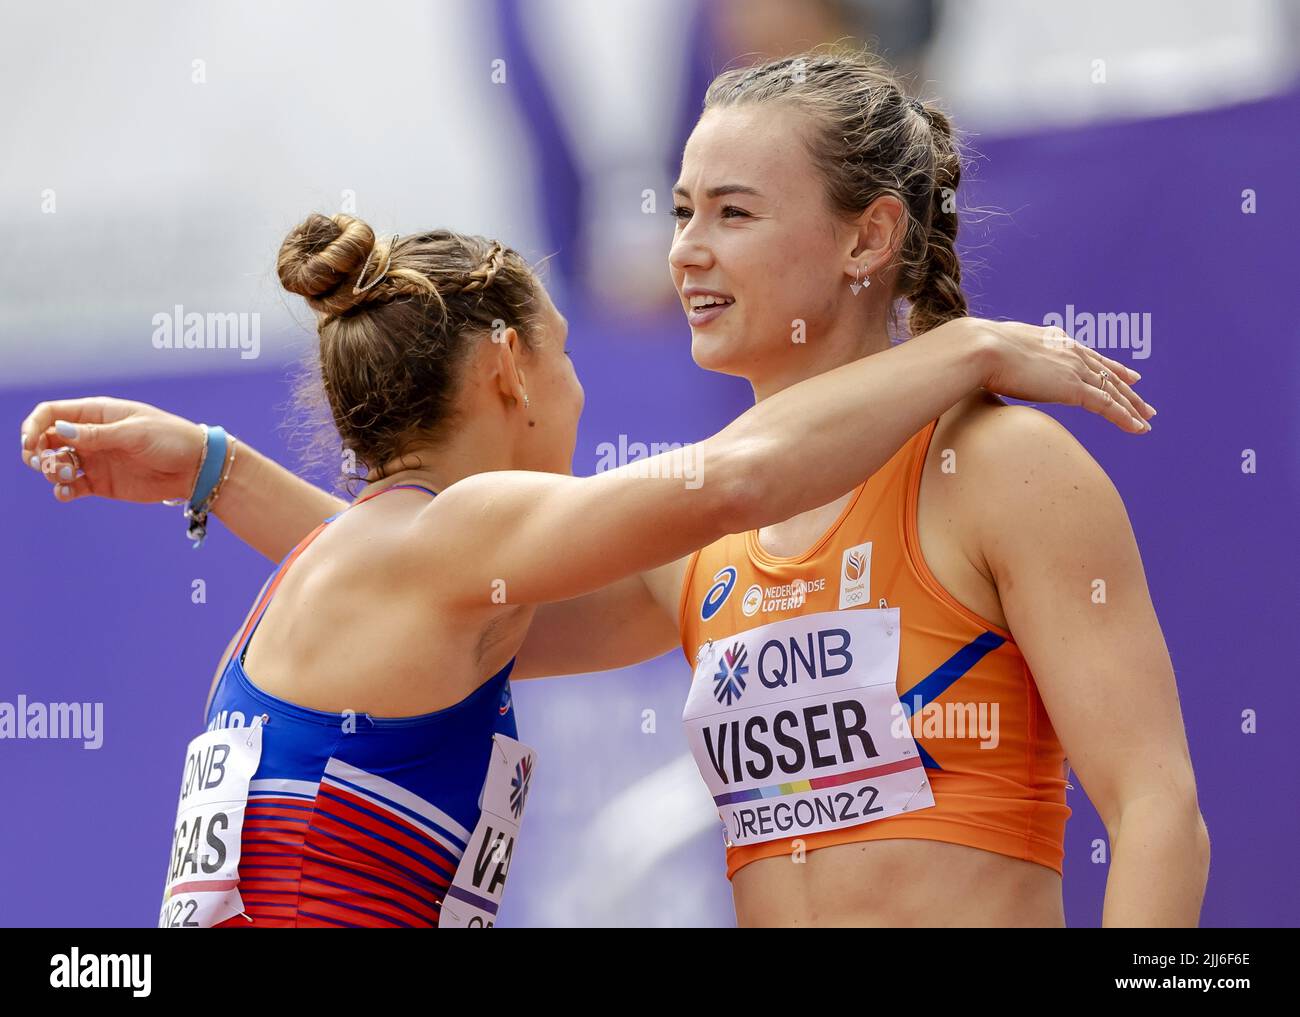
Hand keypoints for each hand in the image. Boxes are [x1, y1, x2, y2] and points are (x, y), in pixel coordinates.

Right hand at [19, 397, 205, 501]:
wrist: (197, 468)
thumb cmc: (171, 440)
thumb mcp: (135, 433)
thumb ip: (97, 434)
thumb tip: (59, 429)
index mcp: (97, 414)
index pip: (51, 413)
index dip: (34, 426)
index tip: (31, 443)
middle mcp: (90, 435)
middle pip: (46, 438)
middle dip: (36, 450)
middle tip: (43, 463)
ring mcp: (94, 459)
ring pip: (55, 463)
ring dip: (49, 470)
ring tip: (63, 475)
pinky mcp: (100, 483)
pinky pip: (70, 487)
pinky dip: (61, 490)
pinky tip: (66, 492)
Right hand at [961, 318, 1153, 432]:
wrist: (982, 348)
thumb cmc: (978, 351)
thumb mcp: (998, 352)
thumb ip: (1006, 360)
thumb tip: (992, 369)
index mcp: (1055, 341)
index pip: (1091, 356)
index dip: (1110, 368)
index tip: (1128, 375)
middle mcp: (1071, 353)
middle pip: (1107, 374)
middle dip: (1127, 390)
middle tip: (1144, 402)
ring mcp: (1074, 370)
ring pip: (1112, 391)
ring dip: (1132, 408)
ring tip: (1147, 420)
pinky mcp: (1073, 388)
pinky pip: (1107, 406)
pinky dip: (1124, 418)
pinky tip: (1138, 428)